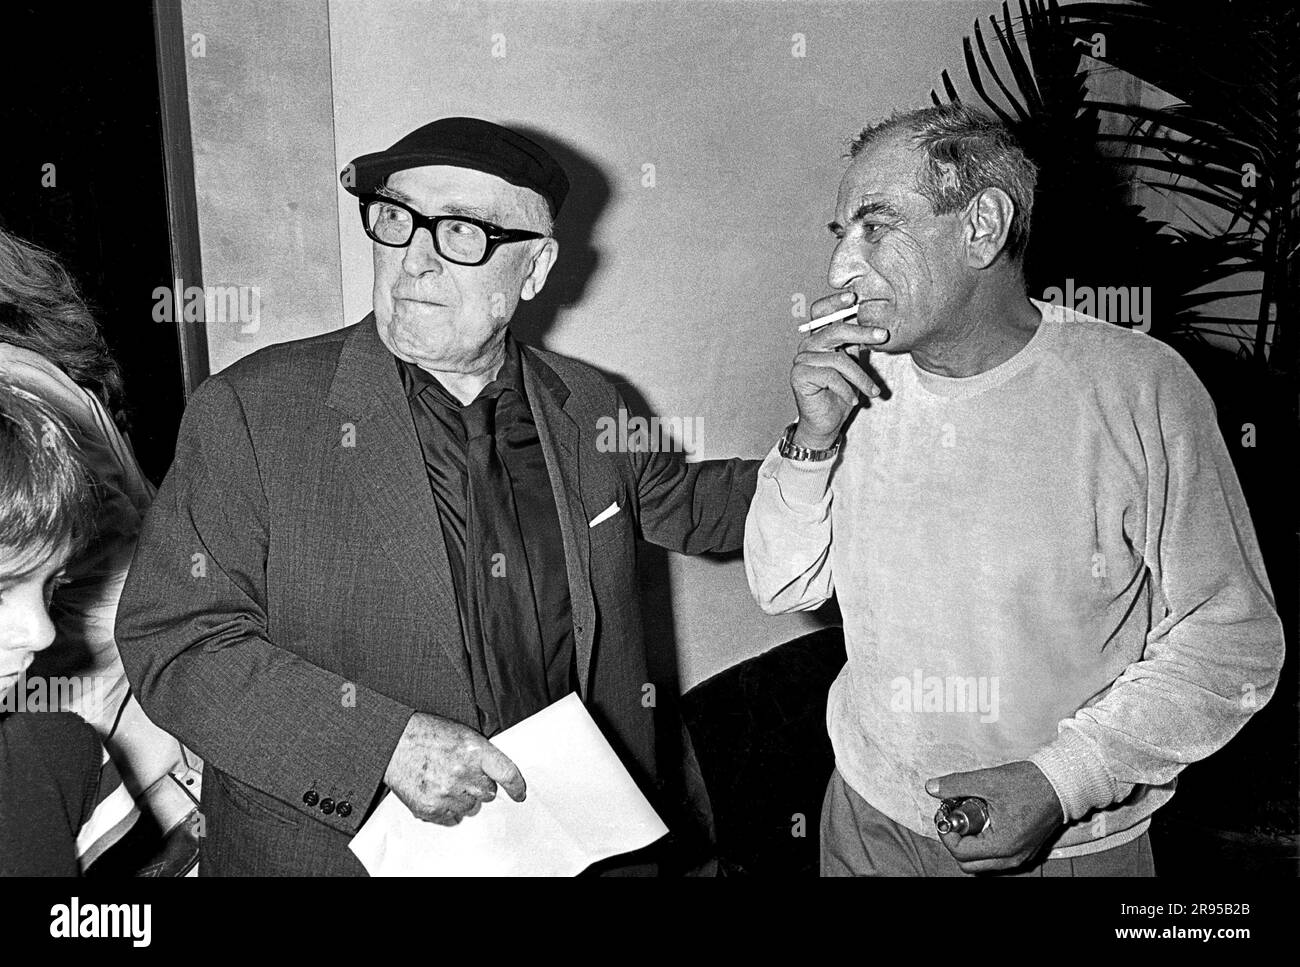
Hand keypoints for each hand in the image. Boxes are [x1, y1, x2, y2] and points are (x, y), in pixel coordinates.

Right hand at [384, 712, 525, 825]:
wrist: (394, 741)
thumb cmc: (427, 734)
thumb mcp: (463, 734)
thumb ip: (482, 755)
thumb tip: (496, 776)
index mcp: (475, 750)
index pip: (507, 773)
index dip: (517, 786)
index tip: (520, 793)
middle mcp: (463, 772)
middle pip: (488, 793)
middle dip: (480, 786)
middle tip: (463, 774)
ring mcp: (446, 792)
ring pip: (470, 807)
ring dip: (463, 798)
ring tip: (446, 780)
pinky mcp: (430, 807)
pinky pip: (451, 818)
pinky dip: (447, 809)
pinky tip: (437, 791)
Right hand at [791, 291, 889, 448]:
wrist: (826, 423)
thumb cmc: (842, 393)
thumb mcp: (854, 365)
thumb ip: (856, 345)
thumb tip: (875, 325)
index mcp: (820, 338)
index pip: (822, 312)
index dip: (835, 302)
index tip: (854, 297)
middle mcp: (808, 345)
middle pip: (834, 330)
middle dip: (862, 332)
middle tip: (884, 335)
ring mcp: (801, 360)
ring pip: (838, 359)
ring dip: (860, 377)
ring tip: (873, 391)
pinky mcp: (799, 376)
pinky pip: (830, 376)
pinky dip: (847, 389)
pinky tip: (853, 399)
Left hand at [925, 761, 1063, 872]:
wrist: (1061, 783)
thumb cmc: (1029, 783)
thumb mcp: (987, 780)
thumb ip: (956, 785)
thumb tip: (932, 787)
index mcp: (1002, 844)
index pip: (960, 852)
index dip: (946, 832)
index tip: (945, 813)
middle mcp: (1012, 857)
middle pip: (969, 863)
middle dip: (956, 841)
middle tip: (955, 817)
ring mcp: (1020, 856)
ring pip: (983, 863)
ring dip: (970, 844)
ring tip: (970, 817)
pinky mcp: (1025, 851)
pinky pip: (997, 858)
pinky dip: (985, 844)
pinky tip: (985, 820)